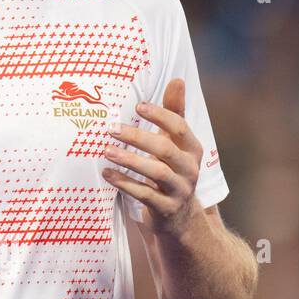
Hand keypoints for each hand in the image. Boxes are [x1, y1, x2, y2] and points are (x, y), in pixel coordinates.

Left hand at [102, 77, 202, 235]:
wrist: (179, 219)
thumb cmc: (172, 171)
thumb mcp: (175, 144)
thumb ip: (174, 113)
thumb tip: (177, 79)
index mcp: (193, 148)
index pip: (179, 127)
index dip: (160, 115)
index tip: (138, 106)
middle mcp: (190, 168)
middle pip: (164, 149)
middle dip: (137, 137)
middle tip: (111, 128)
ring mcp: (180, 190)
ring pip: (155, 172)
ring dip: (129, 160)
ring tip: (106, 151)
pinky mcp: (166, 209)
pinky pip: (144, 195)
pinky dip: (125, 183)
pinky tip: (107, 173)